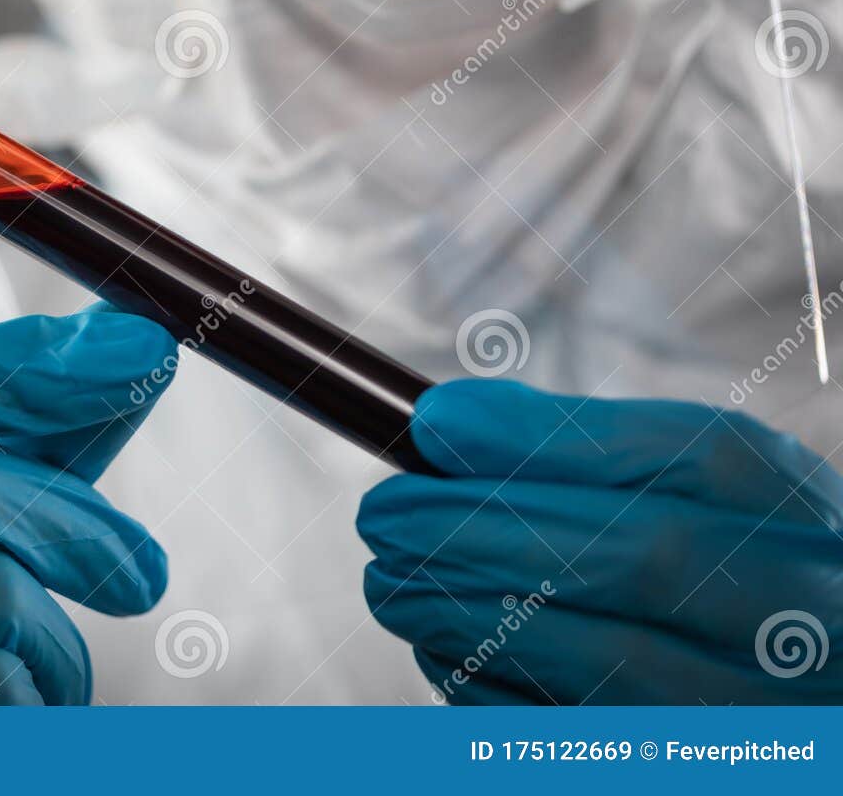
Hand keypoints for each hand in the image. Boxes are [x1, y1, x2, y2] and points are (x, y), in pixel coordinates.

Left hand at [358, 379, 842, 703]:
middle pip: (640, 560)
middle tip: (384, 517)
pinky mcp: (690, 778)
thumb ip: (586, 450)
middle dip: (484, 529)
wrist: (801, 694)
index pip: (691, 458)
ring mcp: (765, 723)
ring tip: (393, 584)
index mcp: (806, 530)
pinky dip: (491, 697)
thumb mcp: (702, 496)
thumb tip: (445, 425)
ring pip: (604, 664)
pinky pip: (575, 743)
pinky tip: (445, 658)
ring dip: (467, 616)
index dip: (546, 442)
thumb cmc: (733, 574)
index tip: (435, 424)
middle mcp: (811, 628)